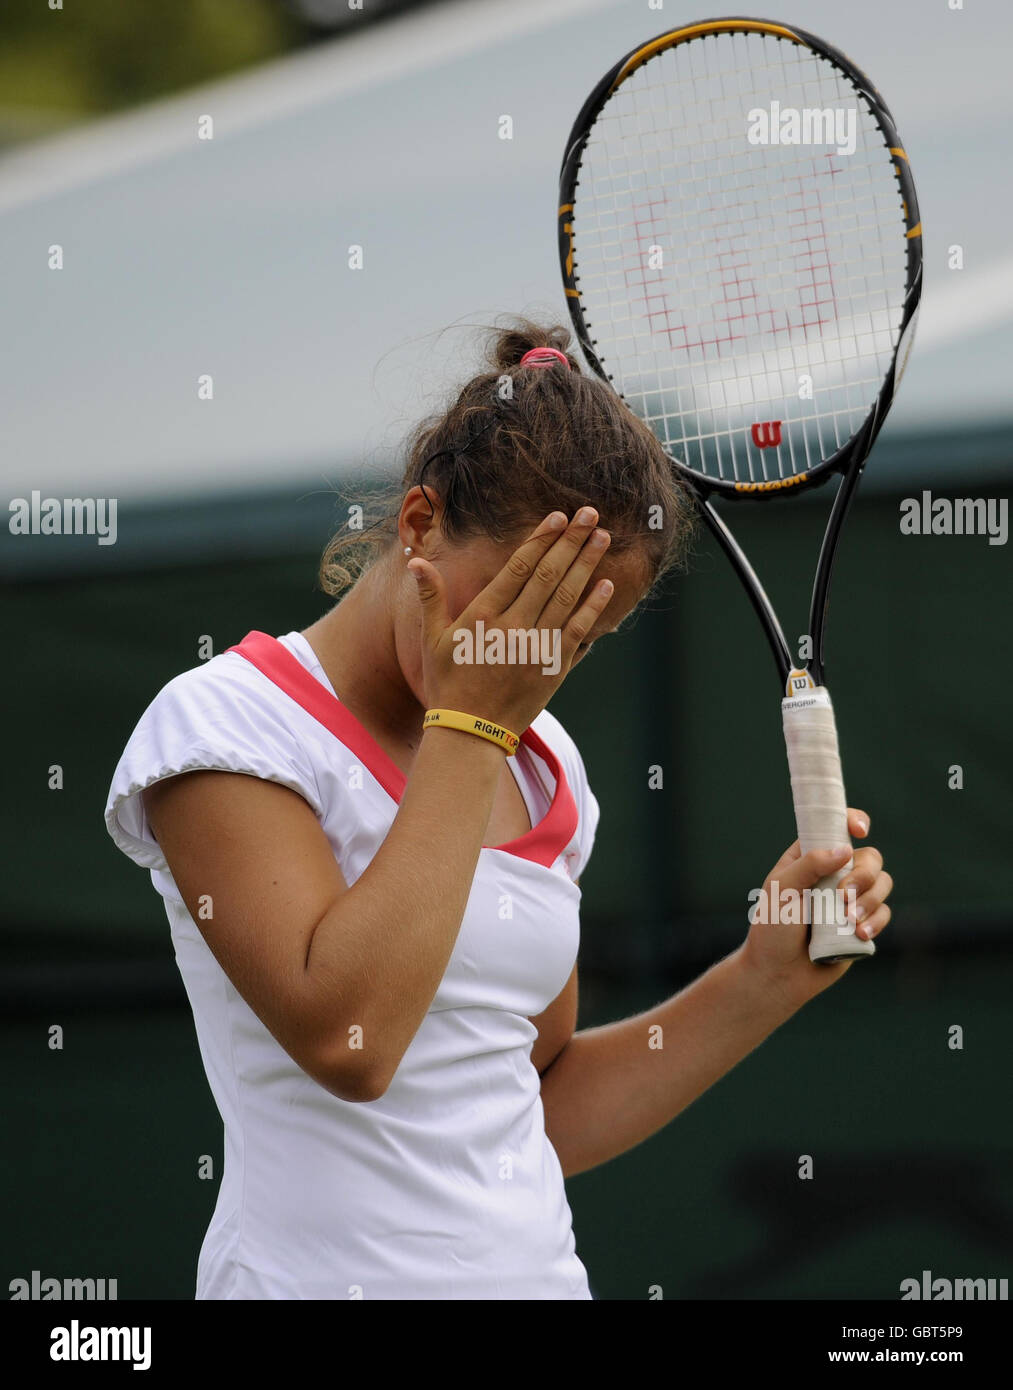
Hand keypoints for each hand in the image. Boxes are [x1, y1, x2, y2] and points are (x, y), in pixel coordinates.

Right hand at [408, 508, 613, 734]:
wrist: (471, 732)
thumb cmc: (448, 683)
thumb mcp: (433, 639)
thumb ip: (430, 597)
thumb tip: (417, 562)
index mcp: (484, 615)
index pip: (519, 567)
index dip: (541, 539)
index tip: (559, 518)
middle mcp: (514, 627)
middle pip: (549, 574)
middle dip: (572, 541)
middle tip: (590, 514)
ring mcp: (537, 647)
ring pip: (568, 596)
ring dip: (587, 564)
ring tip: (603, 537)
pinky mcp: (554, 667)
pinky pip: (579, 630)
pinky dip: (593, 607)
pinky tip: (605, 585)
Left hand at [741, 808, 892, 1005]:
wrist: (777, 974)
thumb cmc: (772, 929)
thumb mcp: (781, 889)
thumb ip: (810, 864)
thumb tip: (845, 849)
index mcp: (810, 857)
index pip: (836, 828)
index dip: (854, 821)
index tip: (860, 830)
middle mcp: (833, 875)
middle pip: (870, 858)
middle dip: (863, 875)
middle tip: (843, 896)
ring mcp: (849, 900)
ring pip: (883, 884)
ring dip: (871, 900)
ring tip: (849, 920)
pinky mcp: (860, 925)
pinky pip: (884, 913)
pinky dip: (876, 921)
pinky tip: (858, 933)